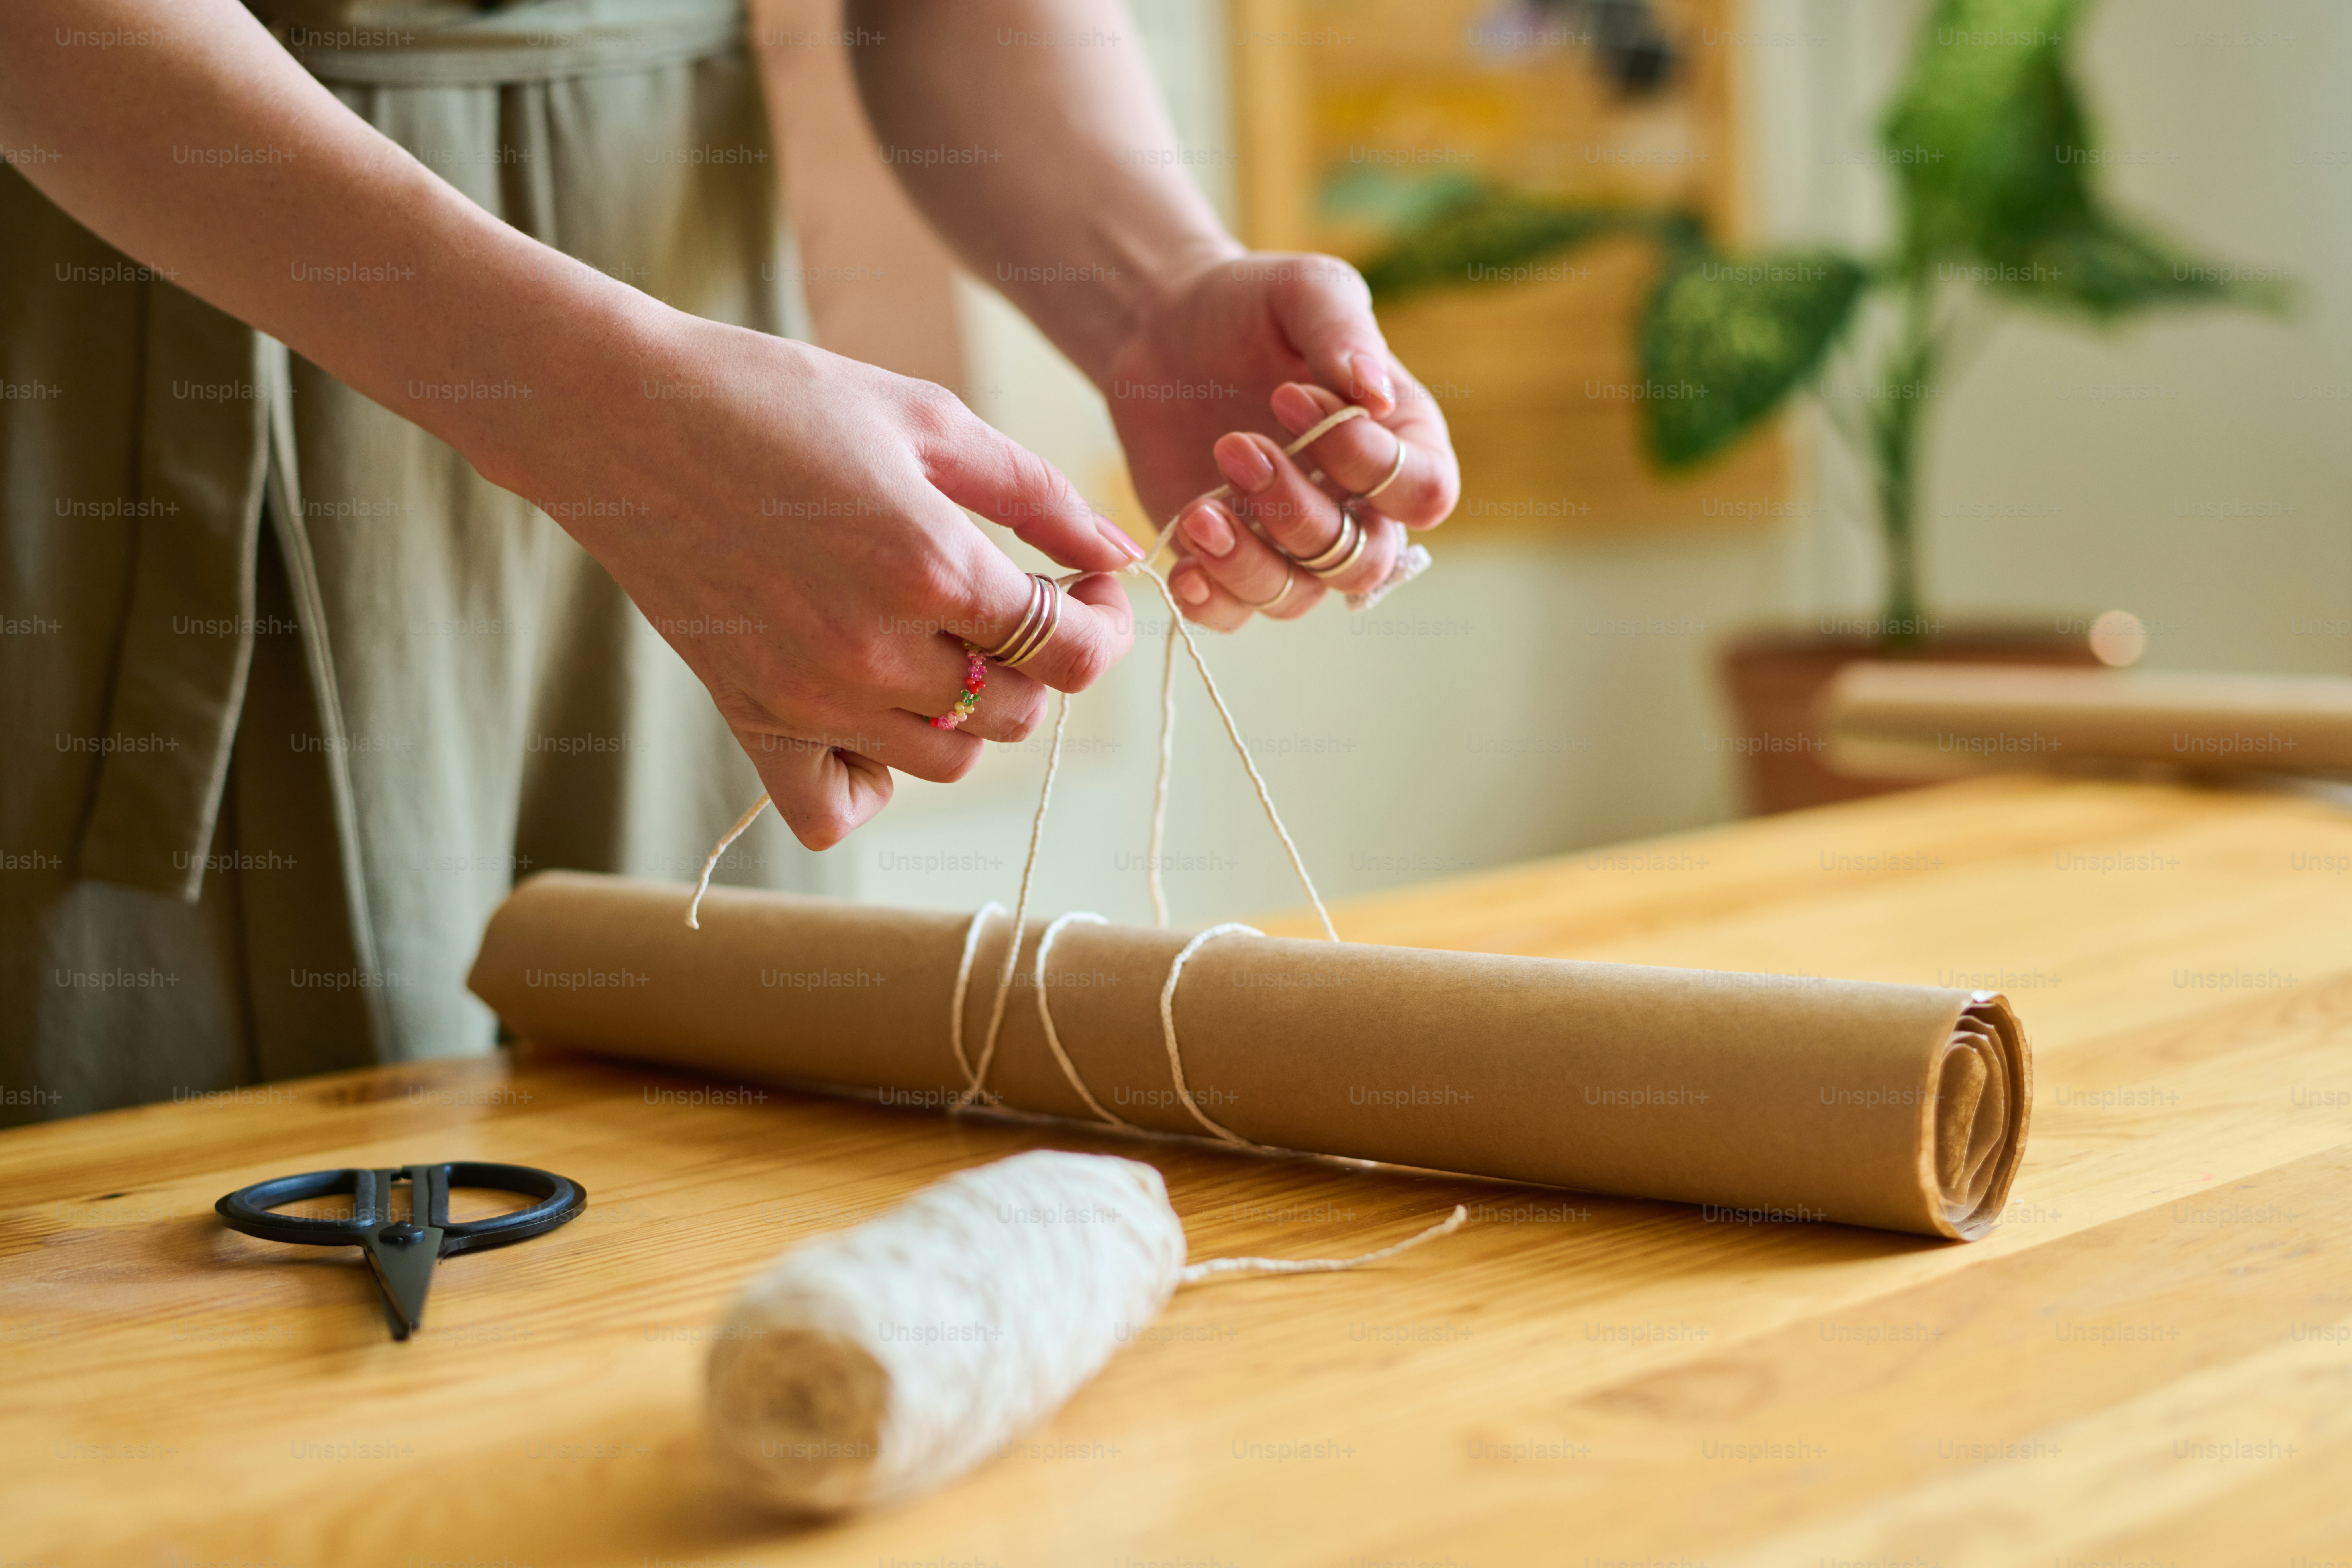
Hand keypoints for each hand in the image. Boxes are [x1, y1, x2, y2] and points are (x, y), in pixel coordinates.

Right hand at [470, 305, 1142, 849]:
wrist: (624, 416)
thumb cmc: (779, 399)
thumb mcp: (928, 421)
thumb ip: (1040, 496)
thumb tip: (1118, 557)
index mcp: (933, 566)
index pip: (1075, 655)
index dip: (1103, 628)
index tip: (1084, 592)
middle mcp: (877, 649)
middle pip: (1018, 712)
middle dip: (1036, 661)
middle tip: (1004, 602)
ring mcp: (811, 697)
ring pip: (948, 761)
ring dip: (967, 714)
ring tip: (935, 643)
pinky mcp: (751, 719)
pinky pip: (836, 809)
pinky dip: (869, 780)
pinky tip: (868, 716)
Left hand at [1101, 252, 1460, 627]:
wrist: (1163, 329)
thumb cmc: (1251, 305)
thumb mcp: (1305, 289)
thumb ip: (1345, 332)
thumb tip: (1375, 396)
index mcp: (1402, 443)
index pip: (1424, 492)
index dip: (1365, 462)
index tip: (1288, 394)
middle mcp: (1358, 507)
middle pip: (1361, 561)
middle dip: (1298, 515)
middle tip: (1233, 447)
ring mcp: (1293, 542)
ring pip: (1298, 597)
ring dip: (1248, 564)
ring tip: (1199, 514)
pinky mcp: (1230, 560)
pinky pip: (1237, 614)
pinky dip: (1211, 602)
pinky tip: (1184, 569)